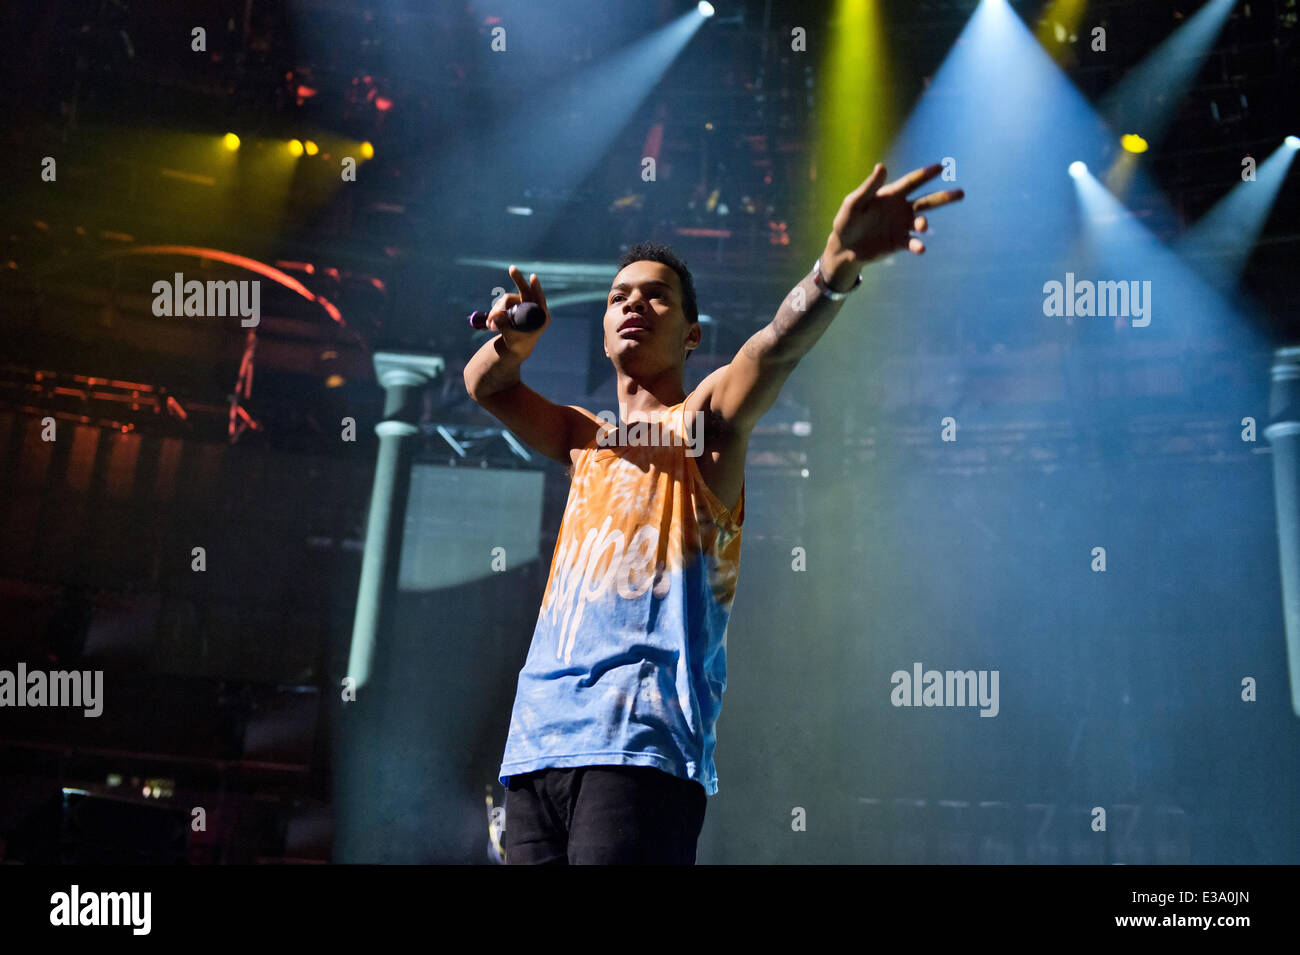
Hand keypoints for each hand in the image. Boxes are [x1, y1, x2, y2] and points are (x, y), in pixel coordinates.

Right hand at [486, 265, 550, 350]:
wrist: (515, 348)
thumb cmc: (517, 346)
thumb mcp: (511, 338)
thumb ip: (504, 328)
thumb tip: (494, 318)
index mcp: (541, 319)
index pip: (539, 300)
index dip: (536, 288)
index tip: (533, 277)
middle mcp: (533, 310)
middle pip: (525, 291)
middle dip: (518, 279)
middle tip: (512, 268)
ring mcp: (524, 306)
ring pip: (508, 300)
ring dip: (497, 309)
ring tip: (490, 326)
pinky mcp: (515, 307)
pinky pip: (504, 303)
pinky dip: (496, 311)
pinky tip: (491, 323)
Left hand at [822, 163, 964, 284]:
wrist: (844, 248)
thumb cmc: (846, 221)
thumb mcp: (854, 202)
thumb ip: (869, 187)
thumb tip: (881, 166)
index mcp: (891, 195)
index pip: (912, 182)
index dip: (925, 174)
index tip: (941, 167)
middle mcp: (901, 209)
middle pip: (926, 201)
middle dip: (943, 197)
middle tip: (961, 193)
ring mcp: (902, 226)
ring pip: (922, 222)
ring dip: (925, 223)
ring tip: (923, 226)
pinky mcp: (899, 243)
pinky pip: (913, 243)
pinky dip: (917, 245)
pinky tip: (920, 248)